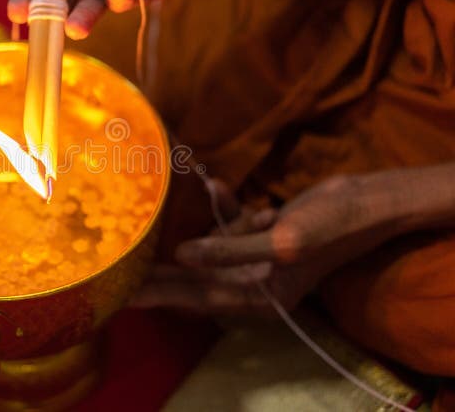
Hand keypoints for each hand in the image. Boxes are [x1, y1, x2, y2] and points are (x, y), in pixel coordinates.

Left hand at [132, 175, 406, 315]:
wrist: (367, 203)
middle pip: (194, 278)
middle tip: (118, 264)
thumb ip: (229, 251)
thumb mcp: (281, 242)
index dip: (158, 294)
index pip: (195, 297)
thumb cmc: (329, 227)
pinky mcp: (259, 236)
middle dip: (157, 271)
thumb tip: (182, 256)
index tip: (122, 292)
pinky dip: (224, 209)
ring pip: (208, 251)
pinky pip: (230, 226)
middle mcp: (251, 283)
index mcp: (257, 296)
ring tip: (148, 227)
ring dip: (190, 234)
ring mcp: (255, 260)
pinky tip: (216, 187)